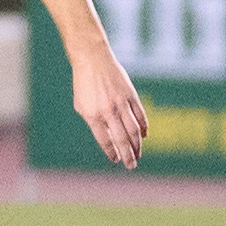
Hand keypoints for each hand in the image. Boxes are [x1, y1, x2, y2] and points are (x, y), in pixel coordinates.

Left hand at [72, 43, 147, 168]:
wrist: (93, 60)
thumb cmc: (84, 84)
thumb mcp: (82, 105)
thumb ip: (94, 123)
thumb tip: (109, 139)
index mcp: (93, 115)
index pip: (105, 140)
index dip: (111, 152)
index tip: (116, 160)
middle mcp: (108, 111)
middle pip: (121, 139)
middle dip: (128, 155)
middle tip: (131, 166)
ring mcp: (121, 103)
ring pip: (134, 130)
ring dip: (137, 145)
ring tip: (138, 155)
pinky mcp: (131, 95)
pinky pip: (140, 115)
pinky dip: (144, 127)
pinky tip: (144, 136)